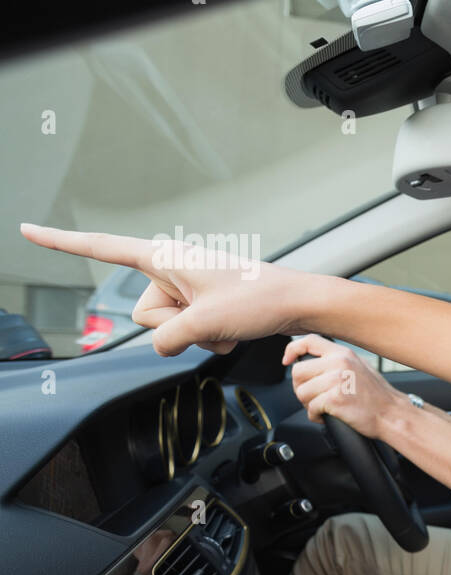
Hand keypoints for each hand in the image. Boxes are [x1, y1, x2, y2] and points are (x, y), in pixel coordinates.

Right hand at [17, 223, 309, 356]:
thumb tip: (161, 346)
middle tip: (213, 316)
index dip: (62, 242)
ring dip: (199, 336)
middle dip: (176, 326)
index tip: (27, 229)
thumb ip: (168, 339)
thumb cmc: (259, 300)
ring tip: (228, 322)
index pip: (102, 248)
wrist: (298, 303)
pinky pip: (191, 333)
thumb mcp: (205, 323)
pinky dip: (212, 338)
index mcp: (164, 258)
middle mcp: (171, 269)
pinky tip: (235, 329)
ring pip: (169, 329)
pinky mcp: (203, 304)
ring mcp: (188, 289)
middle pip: (144, 313)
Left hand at [283, 333, 408, 438]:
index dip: (293, 350)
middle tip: (314, 398)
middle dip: (301, 388)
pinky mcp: (335, 399)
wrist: (392, 415)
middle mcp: (339, 363)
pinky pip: (311, 408)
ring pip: (302, 392)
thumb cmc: (378, 396)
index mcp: (344, 353)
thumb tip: (313, 363)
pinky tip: (328, 416)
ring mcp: (337, 380)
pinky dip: (316, 416)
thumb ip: (337, 361)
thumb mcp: (360, 367)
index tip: (287, 360)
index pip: (309, 342)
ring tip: (324, 408)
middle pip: (298, 372)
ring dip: (308, 404)